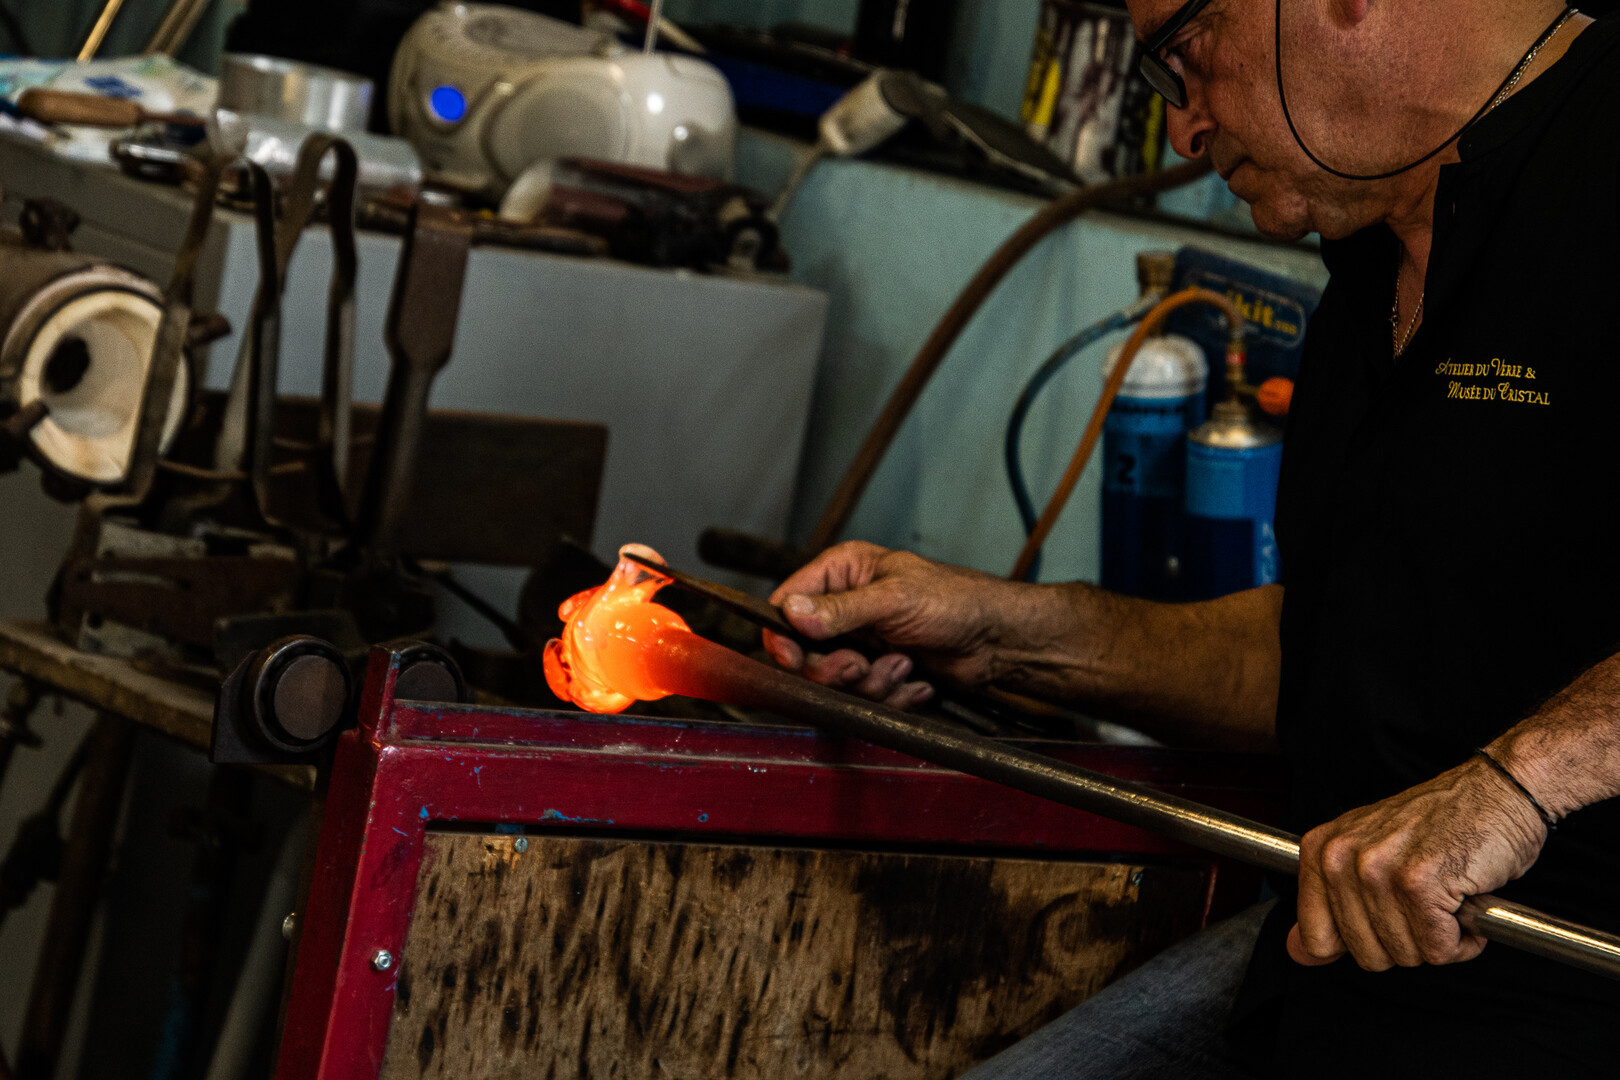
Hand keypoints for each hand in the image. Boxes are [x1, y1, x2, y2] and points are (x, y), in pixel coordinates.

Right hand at [765, 541, 1015, 708]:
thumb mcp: (893, 599)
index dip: (784, 637)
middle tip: (860, 665)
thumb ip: (840, 609)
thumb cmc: (955, 601)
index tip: (793, 658)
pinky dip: (892, 694)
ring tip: (903, 663)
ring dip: (873, 681)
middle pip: (807, 653)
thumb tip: (792, 613)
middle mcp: (846, 608)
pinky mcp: (880, 672)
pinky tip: (915, 676)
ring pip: (837, 681)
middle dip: (837, 668)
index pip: (788, 605)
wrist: (997, 640)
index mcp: (842, 573)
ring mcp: (863, 642)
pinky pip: (865, 697)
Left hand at [1289, 755, 1550, 970]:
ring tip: (1446, 895)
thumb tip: (1298, 953)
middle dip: (1406, 941)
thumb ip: (1330, 906)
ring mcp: (1378, 869)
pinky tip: (1466, 900)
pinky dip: (1464, 939)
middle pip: (1366, 954)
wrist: (1500, 789)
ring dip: (1439, 937)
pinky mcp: (1419, 882)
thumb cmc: (1442, 824)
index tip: (1387, 917)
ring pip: (1405, 954)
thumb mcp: (1370, 855)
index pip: (1315, 939)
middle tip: (1426, 901)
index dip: (1360, 942)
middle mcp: (1341, 857)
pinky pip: (1440, 949)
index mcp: (1321, 850)